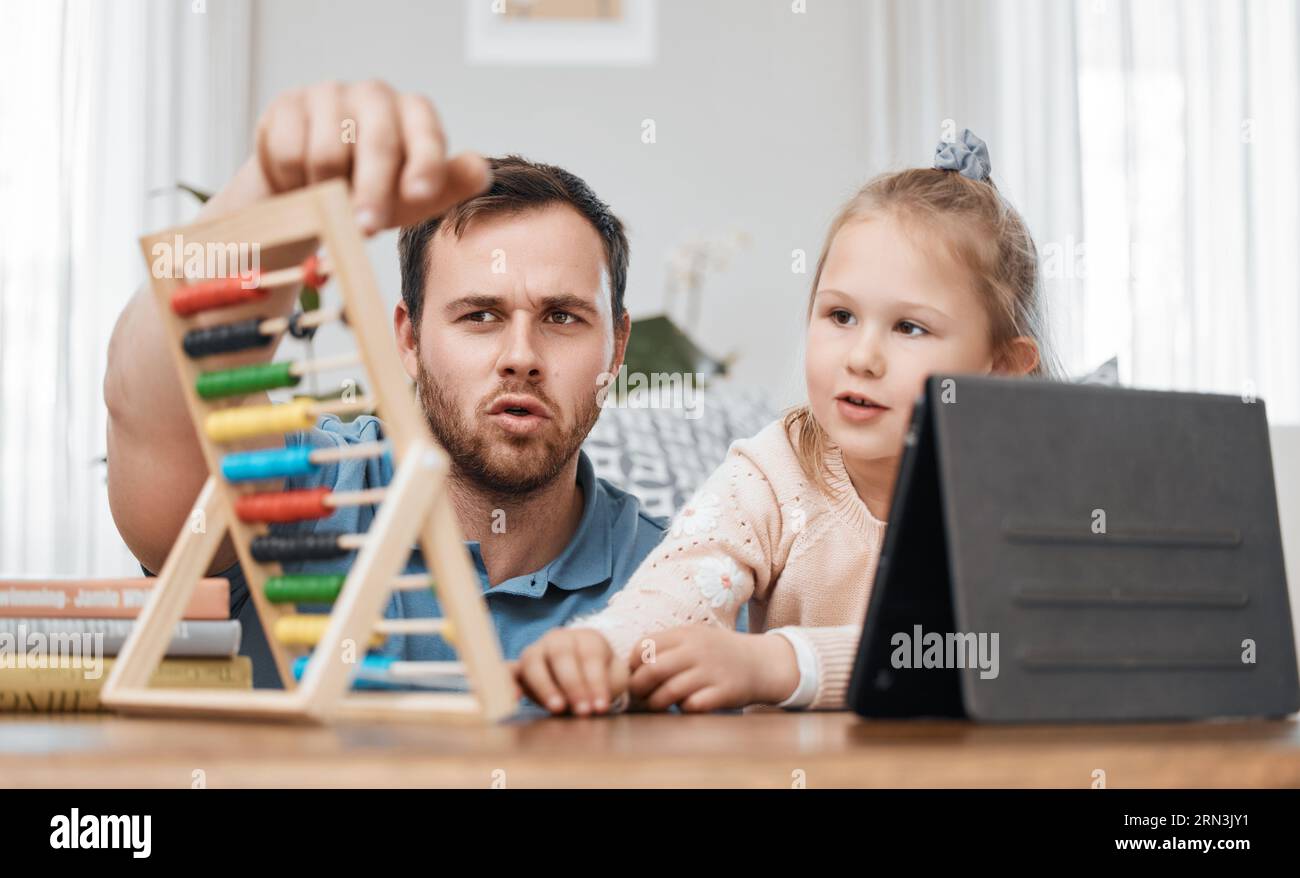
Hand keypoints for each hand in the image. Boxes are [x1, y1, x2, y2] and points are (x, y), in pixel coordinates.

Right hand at [211, 80, 490, 233]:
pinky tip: (301, 185)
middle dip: (374, 192)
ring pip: (328, 154)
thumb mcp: (414, 197)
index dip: (425, 165)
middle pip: (378, 144)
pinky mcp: (288, 104)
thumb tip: (479, 170)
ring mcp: (330, 94)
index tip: (420, 196)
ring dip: (328, 192)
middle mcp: (376, 95)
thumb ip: (449, 186)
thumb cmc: (374, 191)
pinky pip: (290, 153)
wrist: (309, 187)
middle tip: (368, 228)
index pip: (426, 134)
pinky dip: (295, 183)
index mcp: (415, 113)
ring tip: (330, 200)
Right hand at [515, 628, 628, 715]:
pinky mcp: (518, 668)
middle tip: (583, 711)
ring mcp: (536, 651)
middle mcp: (558, 639)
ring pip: (533, 661)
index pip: (590, 655)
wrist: (582, 677)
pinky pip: (508, 671)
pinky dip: (507, 682)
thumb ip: (609, 687)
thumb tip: (598, 705)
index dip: (596, 682)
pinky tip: (513, 698)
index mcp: (586, 638)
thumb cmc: (601, 678)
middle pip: (561, 654)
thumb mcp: (614, 679)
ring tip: (557, 708)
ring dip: (545, 686)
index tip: (601, 707)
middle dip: (573, 684)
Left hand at [627, 626, 800, 711]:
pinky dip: (683, 709)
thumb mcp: (694, 638)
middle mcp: (697, 650)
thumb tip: (631, 665)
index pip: (645, 645)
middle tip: (638, 695)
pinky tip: (685, 706)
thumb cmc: (718, 653)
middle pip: (652, 670)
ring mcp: (711, 671)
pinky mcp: (723, 692)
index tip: (634, 673)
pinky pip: (691, 706)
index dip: (633, 662)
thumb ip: (667, 646)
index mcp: (686, 634)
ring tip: (656, 704)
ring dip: (656, 703)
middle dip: (638, 687)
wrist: (760, 662)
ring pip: (669, 691)